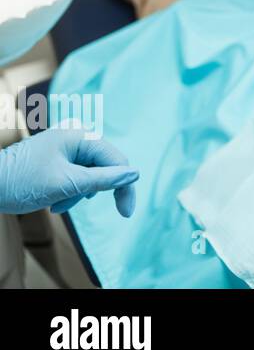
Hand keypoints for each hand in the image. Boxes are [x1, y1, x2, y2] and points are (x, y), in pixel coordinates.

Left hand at [0, 129, 137, 216]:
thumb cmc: (23, 181)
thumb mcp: (67, 183)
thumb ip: (104, 179)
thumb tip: (135, 173)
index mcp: (80, 136)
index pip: (116, 161)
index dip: (124, 186)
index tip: (126, 213)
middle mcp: (75, 138)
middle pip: (103, 168)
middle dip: (90, 191)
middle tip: (70, 205)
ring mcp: (65, 149)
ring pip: (89, 176)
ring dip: (76, 194)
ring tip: (56, 204)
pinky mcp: (57, 160)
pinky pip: (75, 177)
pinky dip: (68, 192)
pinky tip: (53, 201)